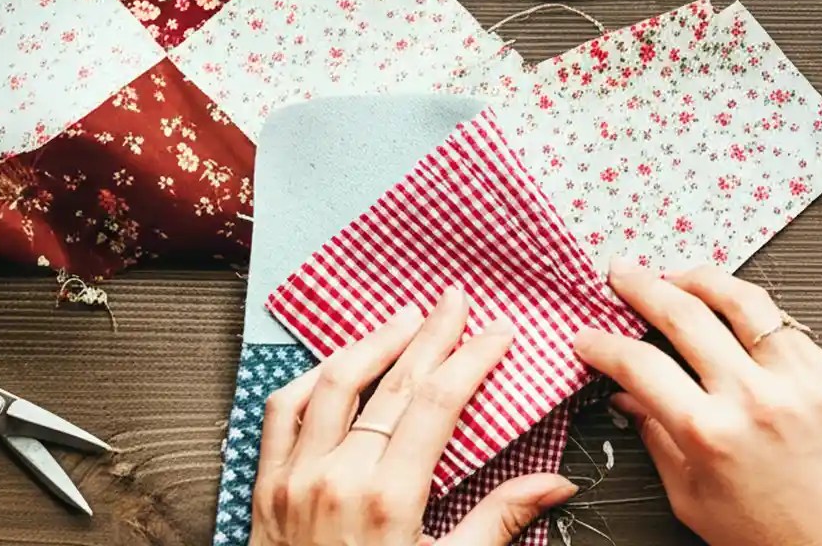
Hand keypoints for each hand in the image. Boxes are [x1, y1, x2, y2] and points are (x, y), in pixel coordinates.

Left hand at [250, 288, 578, 545]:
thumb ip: (497, 521)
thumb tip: (555, 484)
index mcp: (388, 499)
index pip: (436, 403)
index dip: (470, 360)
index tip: (497, 333)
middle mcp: (337, 477)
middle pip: (391, 384)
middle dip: (430, 336)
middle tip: (454, 300)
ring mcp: (295, 477)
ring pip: (333, 384)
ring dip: (373, 343)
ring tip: (404, 318)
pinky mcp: (266, 484)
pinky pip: (283, 411)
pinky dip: (311, 378)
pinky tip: (336, 363)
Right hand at [575, 261, 821, 545]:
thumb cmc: (772, 538)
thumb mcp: (692, 498)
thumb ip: (656, 439)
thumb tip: (627, 396)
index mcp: (709, 433)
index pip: (639, 364)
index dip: (603, 344)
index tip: (589, 337)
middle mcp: (754, 399)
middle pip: (684, 313)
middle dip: (642, 286)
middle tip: (621, 275)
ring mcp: (801, 381)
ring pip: (742, 300)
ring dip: (700, 279)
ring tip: (678, 276)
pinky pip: (787, 327)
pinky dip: (753, 314)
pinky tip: (734, 315)